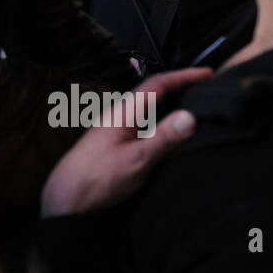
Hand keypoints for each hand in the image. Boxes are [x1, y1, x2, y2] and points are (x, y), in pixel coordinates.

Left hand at [40, 66, 211, 217]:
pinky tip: (167, 131)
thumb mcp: (137, 159)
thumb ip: (163, 138)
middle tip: (205, 87)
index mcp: (123, 112)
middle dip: (179, 86)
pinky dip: (160, 120)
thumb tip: (190, 116)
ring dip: (170, 103)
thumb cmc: (96, 179)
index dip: (183, 76)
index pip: (157, 84)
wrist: (66, 199)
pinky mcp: (114, 143)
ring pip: (147, 108)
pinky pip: (142, 123)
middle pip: (152, 93)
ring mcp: (115, 129)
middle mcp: (118, 116)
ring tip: (194, 105)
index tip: (206, 73)